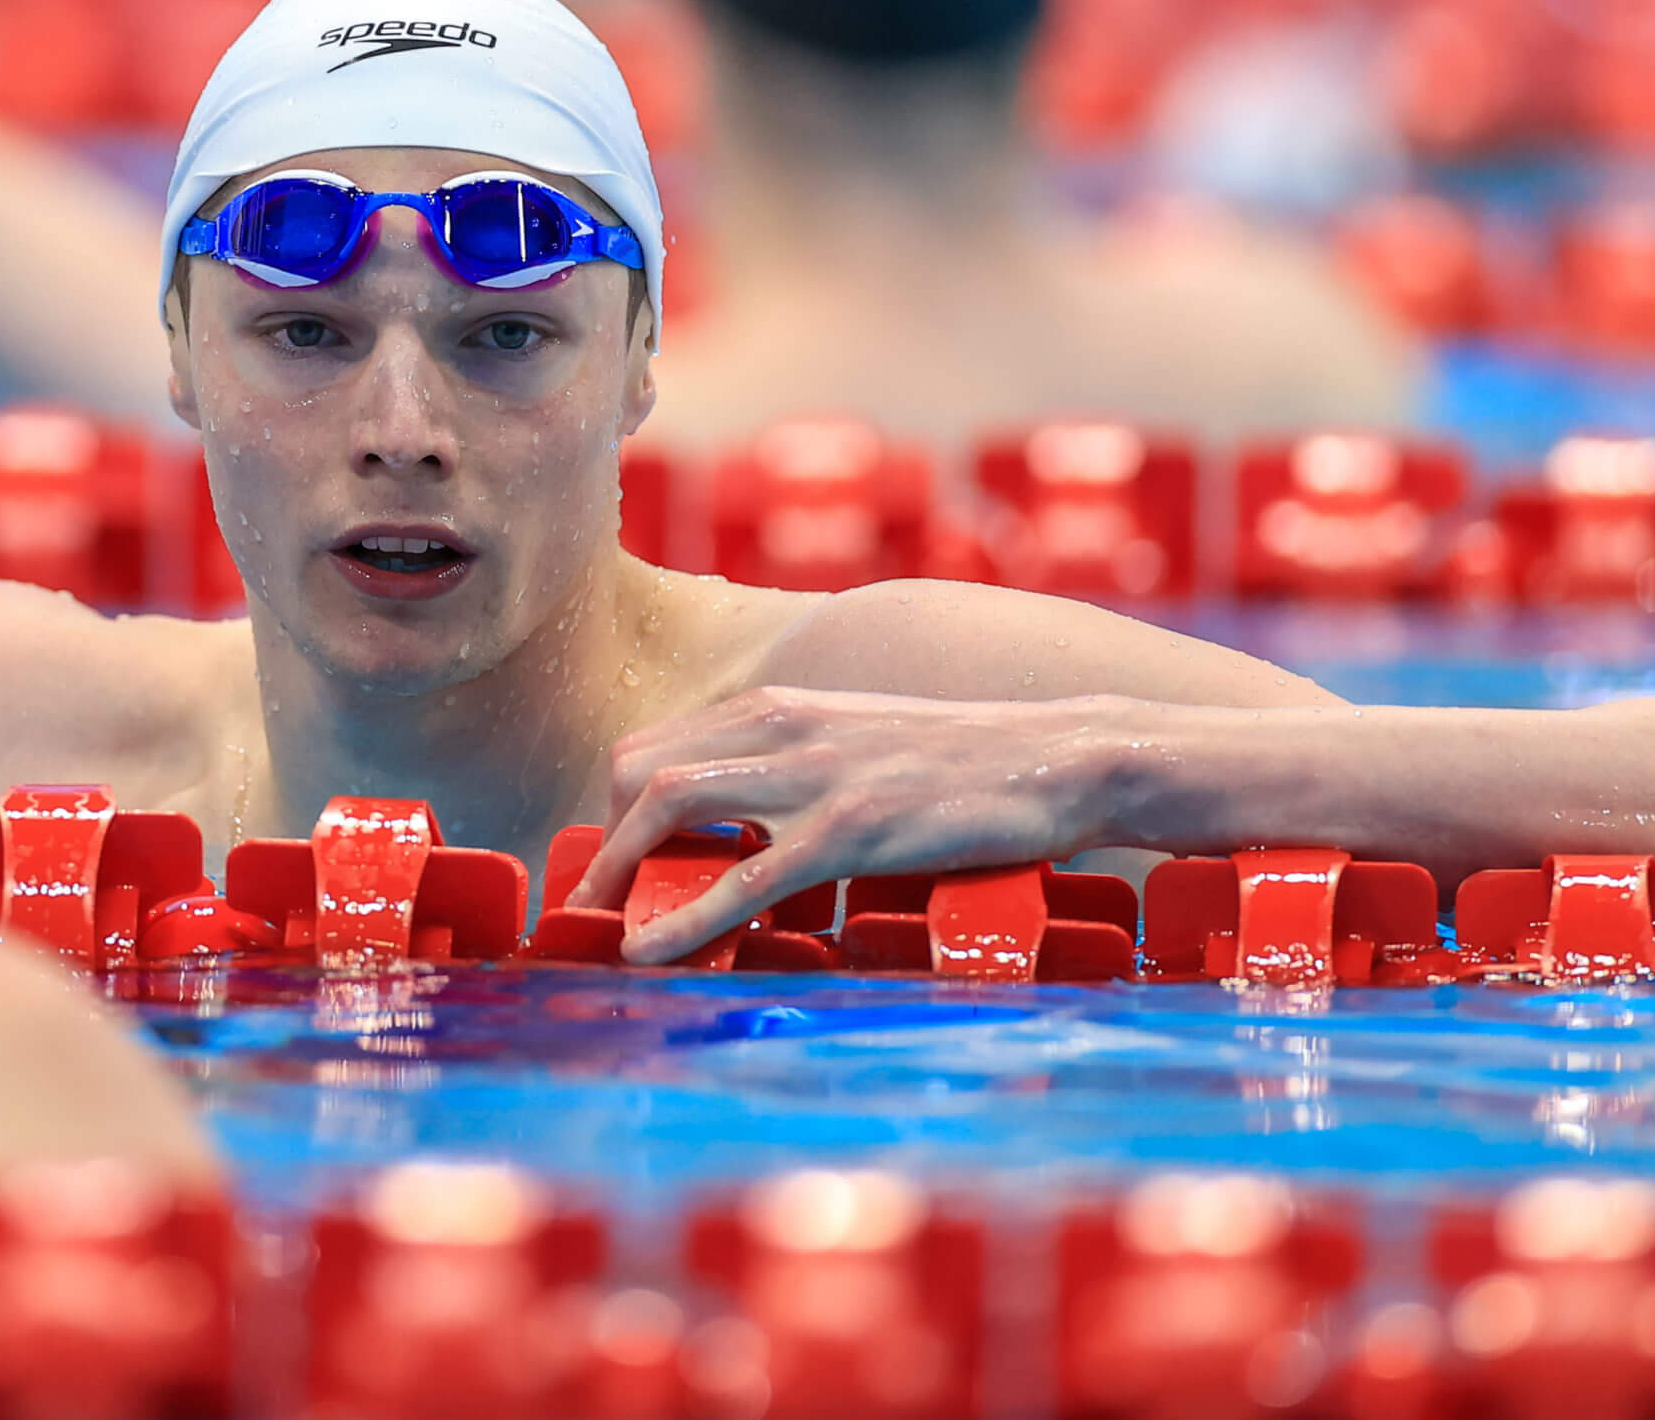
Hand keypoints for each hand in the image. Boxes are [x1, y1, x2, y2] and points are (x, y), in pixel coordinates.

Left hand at [570, 686, 1137, 963]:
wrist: (1058, 758)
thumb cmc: (961, 763)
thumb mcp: (858, 740)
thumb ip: (794, 766)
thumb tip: (744, 824)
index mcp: (779, 705)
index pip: (656, 746)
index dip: (618, 810)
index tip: (612, 865)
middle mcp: (782, 725)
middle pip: (641, 772)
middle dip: (605, 844)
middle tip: (596, 908)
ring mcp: (814, 775)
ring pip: (671, 807)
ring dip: (621, 875)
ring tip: (600, 931)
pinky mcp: (851, 829)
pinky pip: (744, 877)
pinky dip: (683, 917)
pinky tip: (648, 949)